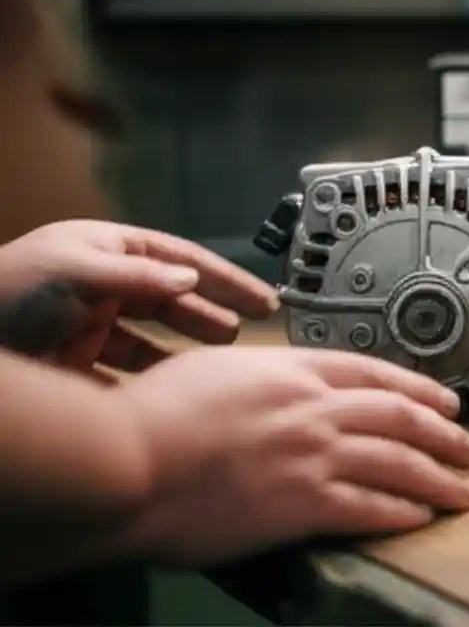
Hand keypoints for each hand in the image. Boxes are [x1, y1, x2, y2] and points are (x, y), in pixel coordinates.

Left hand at [0, 220, 278, 374]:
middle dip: (212, 316)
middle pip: (173, 301)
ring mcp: (87, 329)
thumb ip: (137, 274)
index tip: (262, 299)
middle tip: (246, 334)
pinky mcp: (73, 370)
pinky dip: (150, 387)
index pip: (181, 260)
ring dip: (185, 352)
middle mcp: (101, 287)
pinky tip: (170, 395)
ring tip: (216, 364)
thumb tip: (192, 278)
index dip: (225, 279)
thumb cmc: (5, 292)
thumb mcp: (74, 270)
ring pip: (153, 343)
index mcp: (106, 251)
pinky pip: (124, 380)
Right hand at [116, 346, 468, 565]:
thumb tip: (277, 384)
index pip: (375, 373)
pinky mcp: (304, 503)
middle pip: (401, 416)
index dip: (419, 388)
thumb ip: (260, 376)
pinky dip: (403, 511)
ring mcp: (313, 454)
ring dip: (439, 477)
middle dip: (445, 434)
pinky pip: (370, 506)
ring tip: (463, 489)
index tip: (445, 401)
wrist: (125, 460)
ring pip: (399, 462)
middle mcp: (314, 408)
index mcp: (292, 370)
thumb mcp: (213, 370)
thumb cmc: (150, 417)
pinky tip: (422, 516)